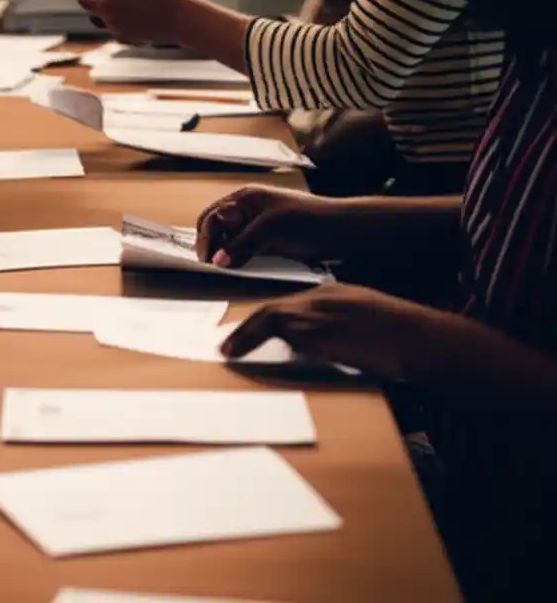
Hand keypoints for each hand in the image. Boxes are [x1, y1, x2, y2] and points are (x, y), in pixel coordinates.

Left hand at [75, 0, 182, 43]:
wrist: (175, 16)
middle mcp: (107, 5)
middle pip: (82, 1)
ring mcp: (111, 21)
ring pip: (93, 16)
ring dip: (95, 9)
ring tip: (102, 2)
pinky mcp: (118, 33)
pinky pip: (108, 25)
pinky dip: (111, 20)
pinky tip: (119, 14)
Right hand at [194, 185, 356, 267]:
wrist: (345, 231)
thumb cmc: (310, 221)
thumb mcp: (271, 230)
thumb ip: (242, 244)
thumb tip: (217, 261)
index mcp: (246, 198)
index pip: (212, 216)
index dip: (205, 238)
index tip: (206, 260)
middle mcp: (248, 208)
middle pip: (217, 227)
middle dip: (211, 244)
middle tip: (212, 265)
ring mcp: (258, 224)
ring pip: (230, 239)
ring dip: (226, 252)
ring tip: (226, 268)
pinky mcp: (269, 239)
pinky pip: (245, 248)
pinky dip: (240, 257)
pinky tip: (242, 267)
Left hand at [221, 283, 449, 379]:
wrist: (420, 339)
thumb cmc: (407, 342)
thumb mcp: (371, 330)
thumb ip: (346, 333)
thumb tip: (328, 348)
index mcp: (338, 295)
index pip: (294, 303)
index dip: (270, 318)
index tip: (253, 329)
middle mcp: (323, 296)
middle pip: (275, 305)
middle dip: (250, 324)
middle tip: (230, 339)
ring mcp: (317, 309)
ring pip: (268, 313)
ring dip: (244, 332)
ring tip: (226, 348)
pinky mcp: (313, 326)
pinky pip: (270, 327)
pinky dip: (248, 337)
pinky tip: (234, 350)